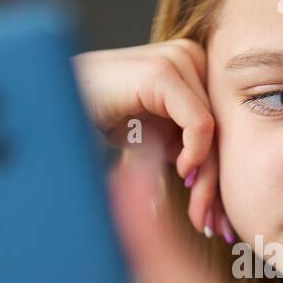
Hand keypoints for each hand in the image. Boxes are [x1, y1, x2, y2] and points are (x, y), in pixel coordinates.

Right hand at [74, 39, 231, 240]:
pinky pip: (199, 123)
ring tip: (200, 214)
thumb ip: (192, 154)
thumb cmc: (104, 120)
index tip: (220, 216)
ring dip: (207, 180)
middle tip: (216, 225)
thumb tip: (220, 200)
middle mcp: (193, 57)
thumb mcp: (158, 141)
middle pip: (225, 129)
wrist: (55, 104)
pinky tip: (182, 174)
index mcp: (197, 68)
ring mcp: (179, 59)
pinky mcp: (163, 71)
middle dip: (218, 182)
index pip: (226, 126)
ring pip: (215, 131)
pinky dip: (195, 154)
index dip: (224, 173)